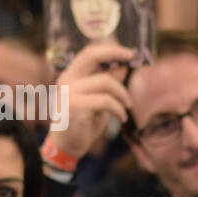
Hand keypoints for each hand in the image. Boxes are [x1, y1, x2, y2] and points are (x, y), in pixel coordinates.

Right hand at [53, 44, 134, 158]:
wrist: (66, 147)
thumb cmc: (82, 122)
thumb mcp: (97, 99)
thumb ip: (106, 82)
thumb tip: (123, 66)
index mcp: (70, 76)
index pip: (89, 53)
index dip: (110, 49)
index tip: (129, 53)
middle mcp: (67, 80)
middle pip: (91, 56)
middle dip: (115, 53)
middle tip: (132, 61)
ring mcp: (69, 93)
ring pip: (105, 81)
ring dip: (122, 94)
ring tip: (127, 106)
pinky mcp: (76, 107)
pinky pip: (106, 101)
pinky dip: (119, 109)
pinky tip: (121, 118)